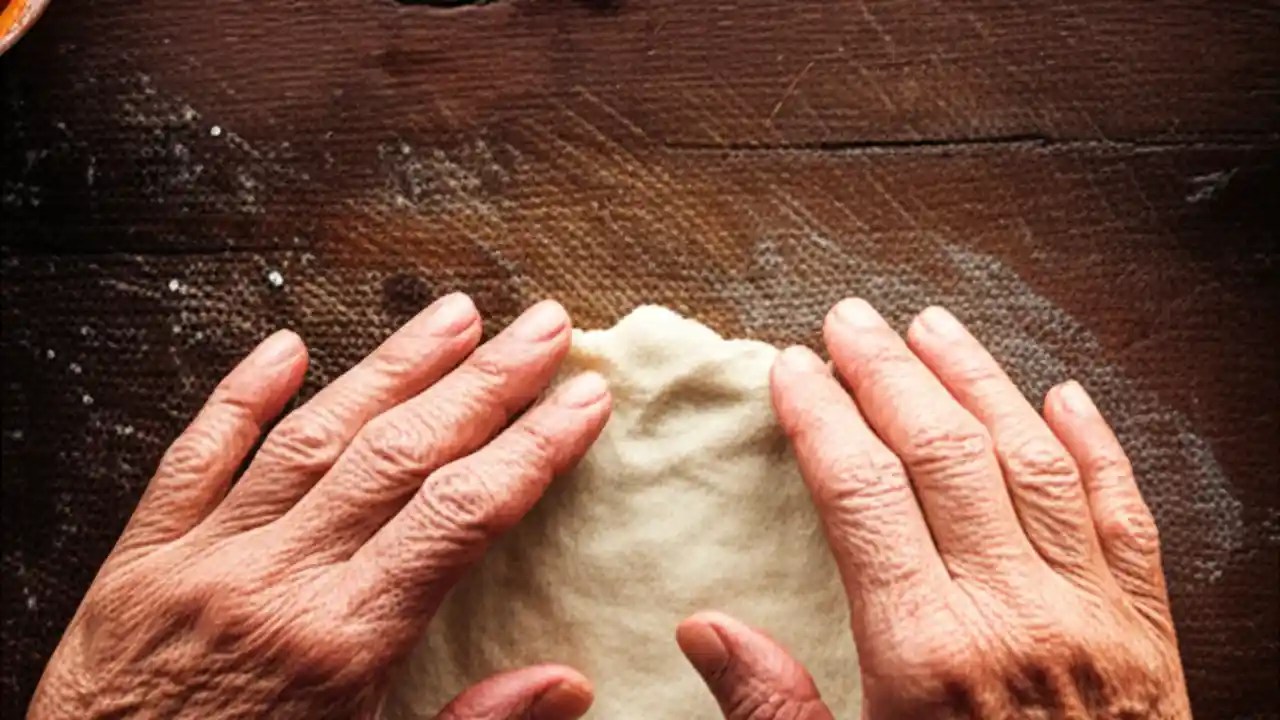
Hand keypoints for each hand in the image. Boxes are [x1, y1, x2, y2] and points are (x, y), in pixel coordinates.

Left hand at [29, 295, 611, 719]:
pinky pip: (191, 459)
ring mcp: (201, 560)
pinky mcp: (139, 560)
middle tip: (541, 328)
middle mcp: (275, 583)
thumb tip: (568, 686)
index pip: (460, 515)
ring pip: (311, 437)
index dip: (532, 448)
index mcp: (343, 643)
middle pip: (399, 455)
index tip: (581, 399)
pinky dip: (238, 398)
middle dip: (483, 383)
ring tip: (451, 316)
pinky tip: (285, 348)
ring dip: (391, 368)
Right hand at [677, 299, 1190, 718]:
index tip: (791, 370)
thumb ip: (774, 710)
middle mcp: (1012, 613)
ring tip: (934, 325)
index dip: (821, 417)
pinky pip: (1127, 513)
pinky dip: (1099, 444)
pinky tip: (1064, 396)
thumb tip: (705, 627)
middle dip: (887, 372)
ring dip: (979, 379)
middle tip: (849, 319)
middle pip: (942, 452)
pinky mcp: (1148, 631)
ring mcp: (1090, 615)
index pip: (864, 491)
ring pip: (1032, 458)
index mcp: (926, 653)